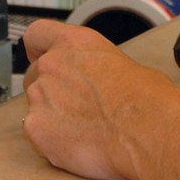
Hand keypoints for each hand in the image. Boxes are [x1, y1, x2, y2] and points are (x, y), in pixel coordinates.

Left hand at [21, 20, 179, 179]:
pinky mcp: (36, 128)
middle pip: (34, 74)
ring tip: (83, 129)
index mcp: (74, 42)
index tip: (41, 59)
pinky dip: (52, 140)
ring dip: (52, 116)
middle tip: (74, 106)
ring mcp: (40, 96)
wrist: (145, 130)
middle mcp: (52, 64)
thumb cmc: (145, 100)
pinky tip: (77, 144)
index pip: (37, 34)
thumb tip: (104, 78)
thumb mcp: (125, 64)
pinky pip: (36, 133)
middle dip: (49, 89)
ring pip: (36, 106)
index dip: (38, 49)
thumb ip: (97, 65)